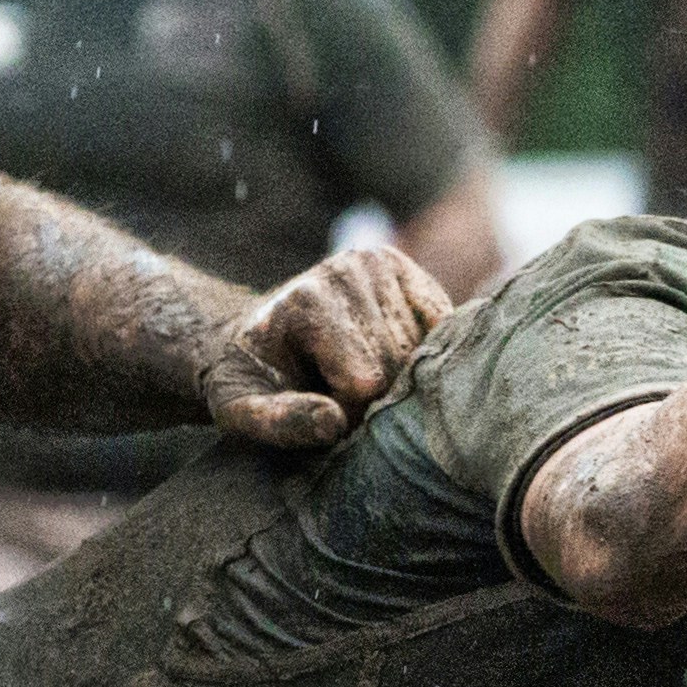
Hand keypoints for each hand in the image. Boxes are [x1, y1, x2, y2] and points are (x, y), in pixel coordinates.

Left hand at [198, 243, 455, 454]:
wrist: (260, 337)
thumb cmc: (255, 379)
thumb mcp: (241, 408)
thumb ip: (280, 421)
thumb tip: (333, 422)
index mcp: (308, 301)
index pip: (364, 382)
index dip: (350, 412)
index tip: (321, 407)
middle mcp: (348, 269)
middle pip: (397, 366)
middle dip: (377, 396)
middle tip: (341, 393)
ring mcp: (382, 265)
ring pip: (423, 352)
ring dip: (399, 376)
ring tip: (359, 371)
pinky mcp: (410, 273)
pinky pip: (445, 329)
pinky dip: (425, 355)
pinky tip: (394, 358)